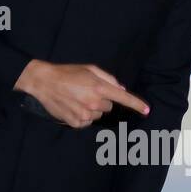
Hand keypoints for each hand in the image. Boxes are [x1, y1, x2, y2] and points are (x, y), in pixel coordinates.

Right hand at [15, 60, 148, 127]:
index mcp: (99, 87)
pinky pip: (87, 122)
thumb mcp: (89, 69)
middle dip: (101, 100)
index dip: (136, 104)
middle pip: (108, 106)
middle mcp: (94, 102)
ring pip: (97, 115)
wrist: (43, 82)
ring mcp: (85, 114)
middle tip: (85, 91)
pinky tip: (72, 106)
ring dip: (91, 109)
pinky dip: (82, 116)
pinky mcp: (76, 122)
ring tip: (76, 98)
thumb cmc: (67, 73)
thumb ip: (107, 78)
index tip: (146, 110)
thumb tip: (120, 88)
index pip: (123, 98)